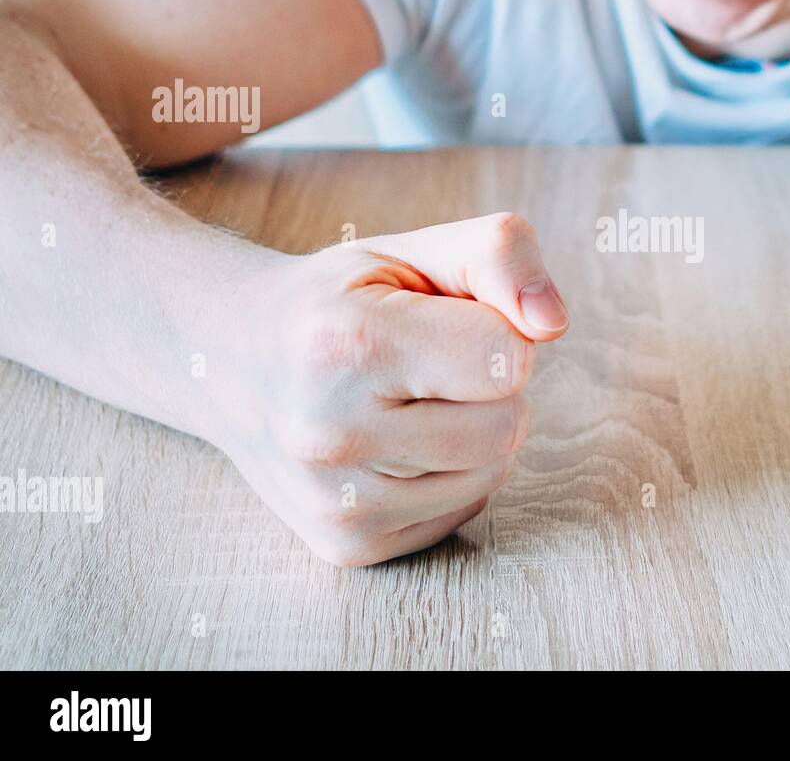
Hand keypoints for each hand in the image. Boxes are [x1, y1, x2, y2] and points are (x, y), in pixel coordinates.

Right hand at [212, 212, 568, 566]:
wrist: (233, 361)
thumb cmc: (342, 301)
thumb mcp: (415, 249)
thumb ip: (501, 255)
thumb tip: (552, 321)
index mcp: (349, 343)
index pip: (508, 358)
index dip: (497, 330)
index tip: (446, 321)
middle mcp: (331, 431)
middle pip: (508, 425)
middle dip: (491, 387)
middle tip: (430, 365)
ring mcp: (335, 500)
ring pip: (492, 472)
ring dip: (475, 432)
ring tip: (410, 402)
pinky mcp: (347, 544)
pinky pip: (463, 509)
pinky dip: (450, 475)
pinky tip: (396, 443)